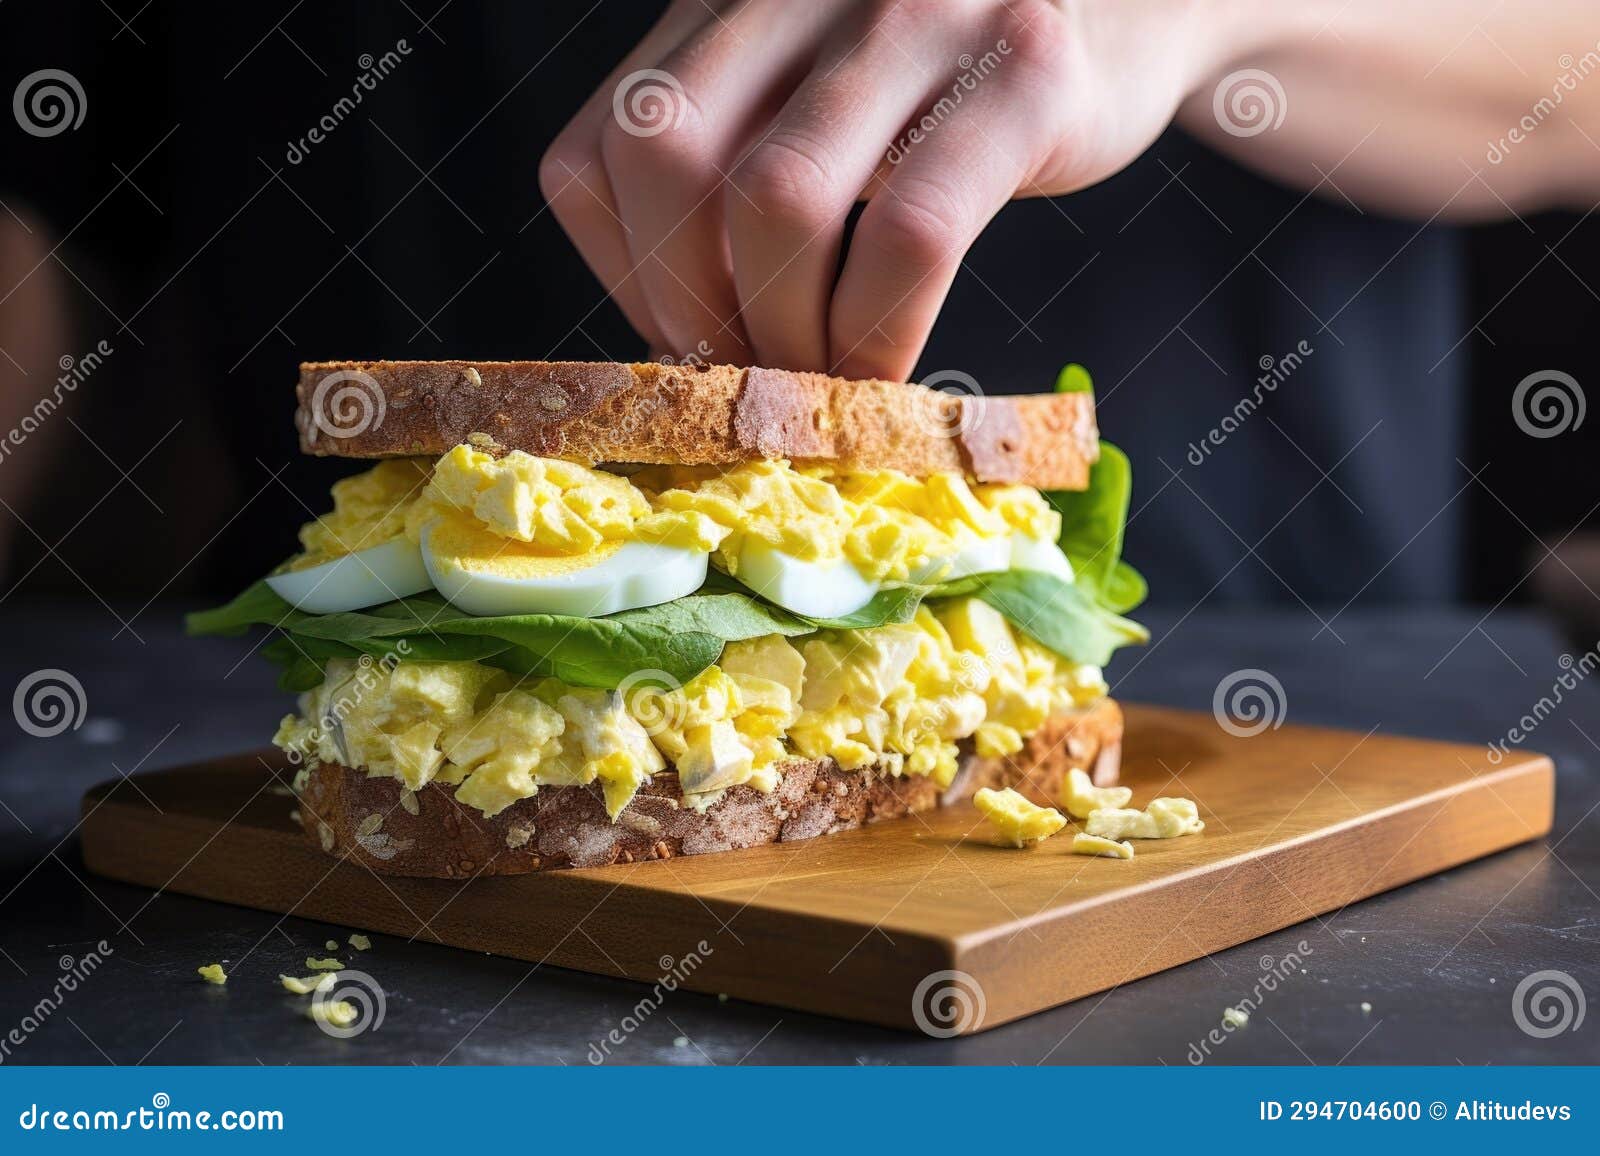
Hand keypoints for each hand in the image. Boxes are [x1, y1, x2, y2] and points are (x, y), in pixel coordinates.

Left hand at [541, 0, 1235, 380]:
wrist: (1135, 8)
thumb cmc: (953, 83)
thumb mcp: (816, 95)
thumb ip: (736, 165)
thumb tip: (679, 334)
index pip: (606, 141)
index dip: (629, 271)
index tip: (688, 342)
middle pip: (669, 158)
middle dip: (695, 305)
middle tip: (747, 381)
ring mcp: (916, 15)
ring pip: (779, 199)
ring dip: (788, 332)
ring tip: (819, 386)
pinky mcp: (1021, 72)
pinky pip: (911, 233)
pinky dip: (881, 333)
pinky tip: (885, 371)